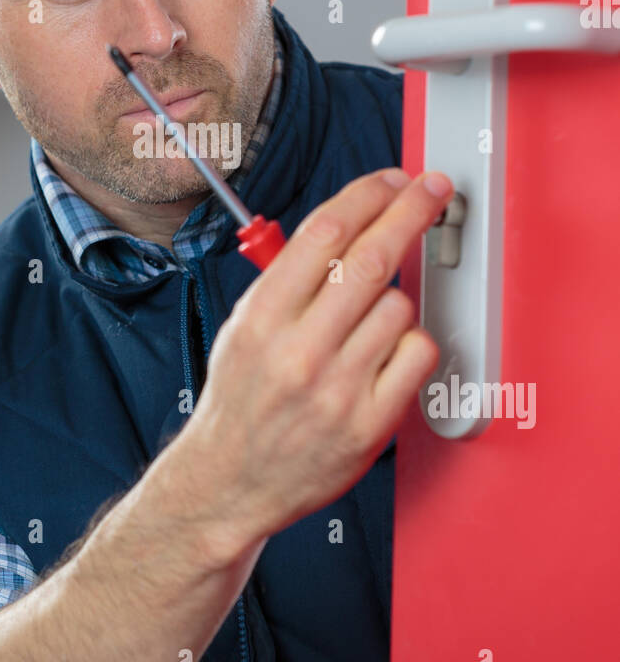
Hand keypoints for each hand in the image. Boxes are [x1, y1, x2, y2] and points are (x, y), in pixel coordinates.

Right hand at [170, 168, 452, 561]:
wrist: (231, 482)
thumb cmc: (242, 399)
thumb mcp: (245, 325)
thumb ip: (291, 276)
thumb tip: (352, 220)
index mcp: (262, 317)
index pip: (326, 231)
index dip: (369, 194)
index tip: (393, 180)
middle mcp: (299, 350)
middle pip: (373, 257)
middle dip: (411, 211)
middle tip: (430, 190)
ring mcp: (338, 389)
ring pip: (400, 307)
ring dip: (397, 298)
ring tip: (369, 317)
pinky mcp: (370, 424)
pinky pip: (416, 355)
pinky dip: (410, 343)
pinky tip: (386, 351)